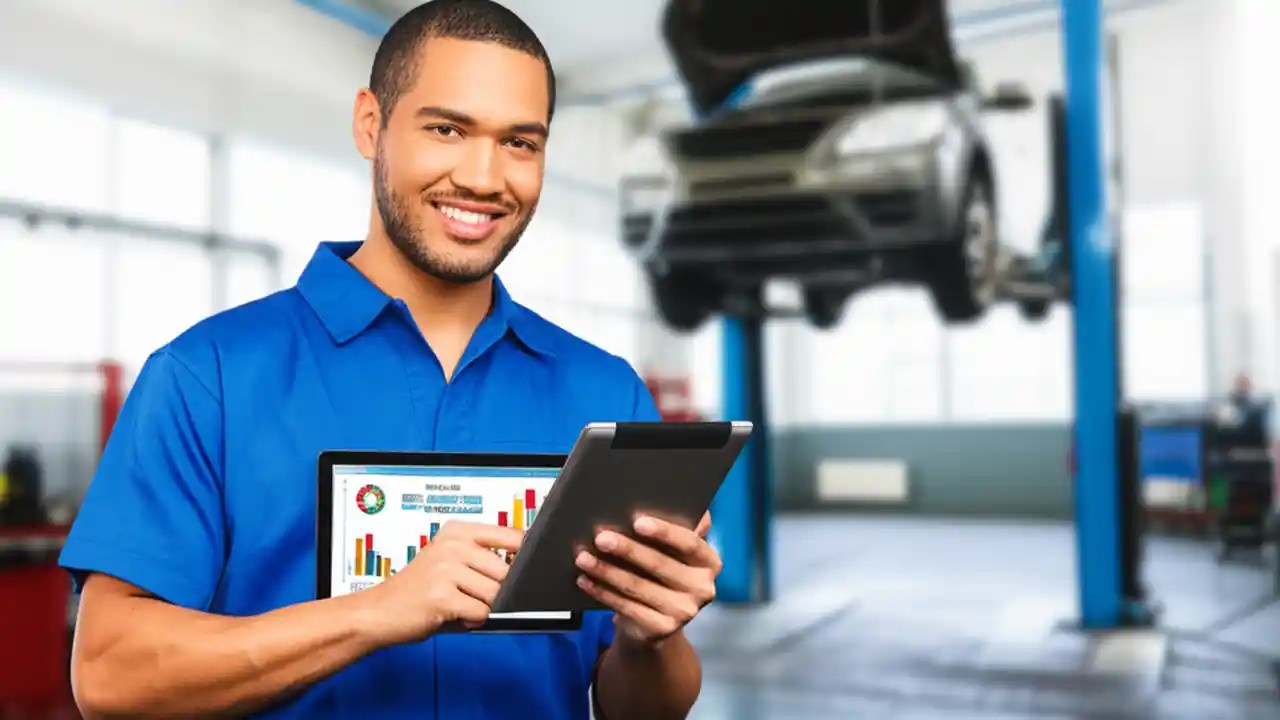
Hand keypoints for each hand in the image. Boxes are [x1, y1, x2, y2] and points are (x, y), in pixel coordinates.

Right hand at [361, 521, 523, 645]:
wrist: (378, 611)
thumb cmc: (416, 589)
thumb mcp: (448, 559)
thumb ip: (482, 557)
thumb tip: (523, 566)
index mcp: (457, 531)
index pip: (510, 536)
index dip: (520, 557)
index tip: (517, 567)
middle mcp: (452, 545)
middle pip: (506, 571)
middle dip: (495, 590)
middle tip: (469, 594)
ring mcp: (446, 569)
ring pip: (494, 594)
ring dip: (481, 606)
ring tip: (458, 603)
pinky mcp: (442, 596)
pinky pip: (480, 612)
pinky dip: (472, 620)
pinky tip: (453, 614)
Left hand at [575, 511, 720, 645]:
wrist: (657, 623)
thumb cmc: (662, 573)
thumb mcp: (673, 552)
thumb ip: (674, 528)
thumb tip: (660, 496)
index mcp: (709, 562)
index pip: (690, 543)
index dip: (664, 532)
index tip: (637, 521)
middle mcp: (703, 589)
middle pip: (660, 565)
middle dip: (627, 549)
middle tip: (600, 537)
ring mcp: (684, 613)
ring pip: (638, 586)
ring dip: (606, 570)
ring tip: (583, 557)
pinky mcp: (661, 630)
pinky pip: (626, 606)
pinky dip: (602, 591)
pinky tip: (585, 579)